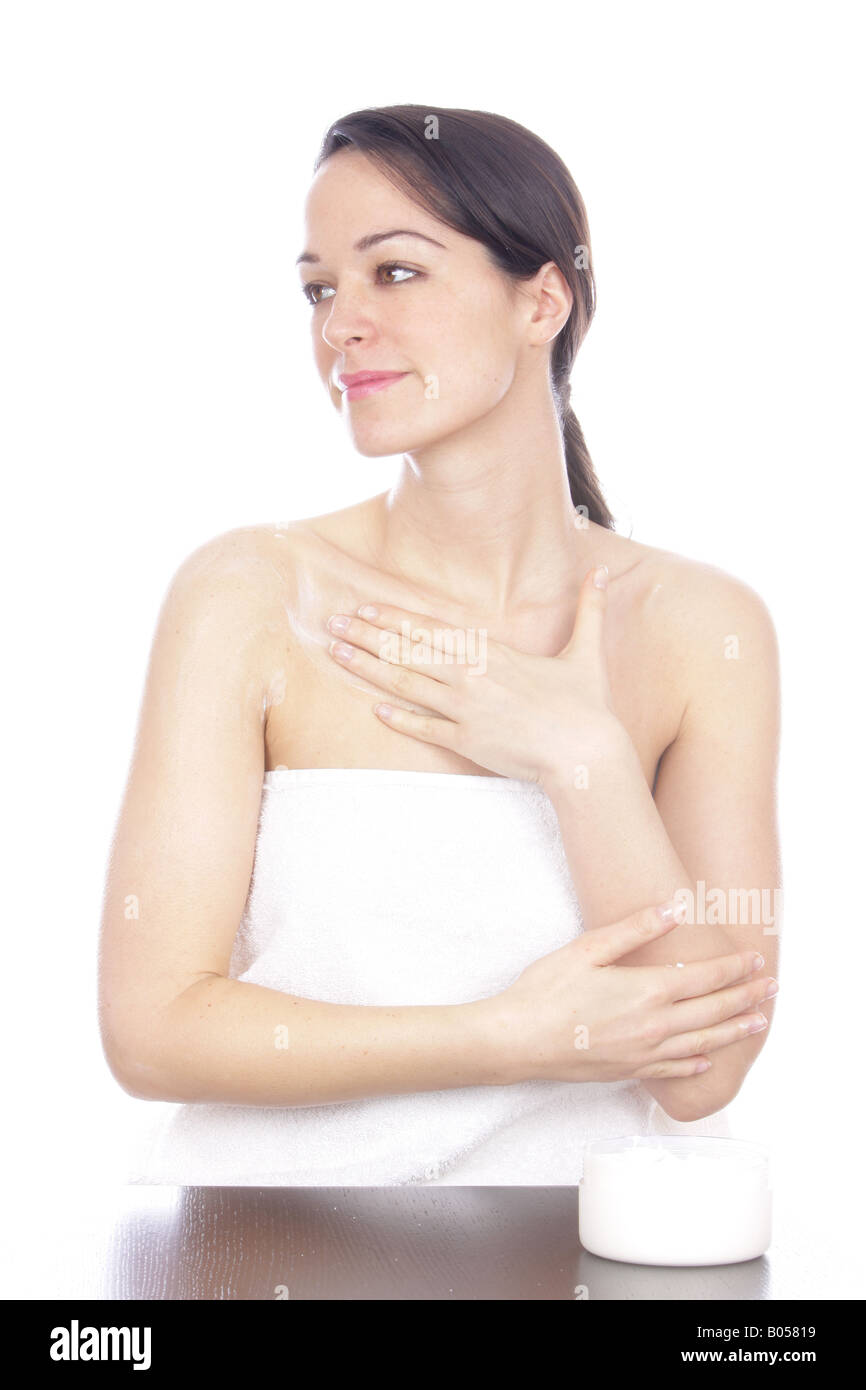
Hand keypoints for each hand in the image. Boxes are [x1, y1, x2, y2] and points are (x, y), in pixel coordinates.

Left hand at [325, 563, 622, 782]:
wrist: (585, 753)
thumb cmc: (586, 705)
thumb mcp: (587, 651)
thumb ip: (590, 609)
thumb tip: (603, 570)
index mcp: (493, 652)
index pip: (432, 630)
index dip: (394, 618)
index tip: (365, 609)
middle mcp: (472, 676)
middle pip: (408, 651)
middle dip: (367, 636)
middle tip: (331, 625)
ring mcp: (466, 709)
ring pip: (406, 684)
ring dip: (369, 669)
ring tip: (338, 656)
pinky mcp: (467, 741)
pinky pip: (425, 727)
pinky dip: (398, 718)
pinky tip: (373, 709)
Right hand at [484, 900, 773, 1084]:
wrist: (518, 1041)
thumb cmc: (545, 991)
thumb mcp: (587, 949)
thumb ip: (634, 929)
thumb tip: (674, 909)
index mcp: (647, 991)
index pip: (705, 978)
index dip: (734, 968)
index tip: (755, 959)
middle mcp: (654, 1026)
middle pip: (713, 1011)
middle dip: (746, 997)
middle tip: (771, 987)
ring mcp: (644, 1053)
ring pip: (703, 1042)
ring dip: (733, 1030)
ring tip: (758, 1022)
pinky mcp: (629, 1070)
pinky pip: (674, 1070)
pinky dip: (697, 1064)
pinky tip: (708, 1060)